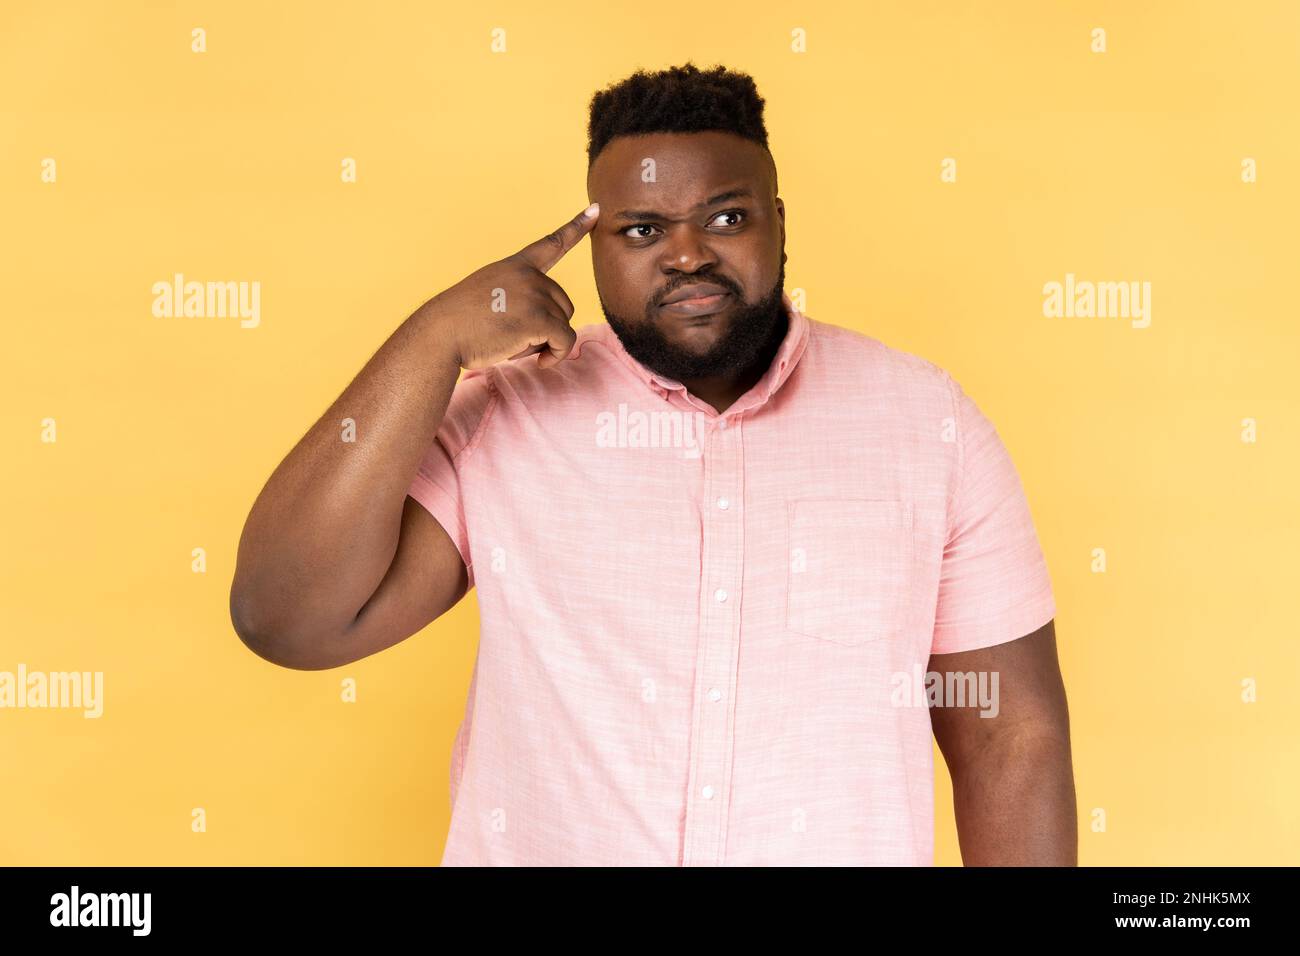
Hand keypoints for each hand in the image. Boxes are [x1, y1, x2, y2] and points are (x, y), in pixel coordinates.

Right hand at [426, 203, 599, 369]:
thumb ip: (519, 299)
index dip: (576, 227)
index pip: (551, 244)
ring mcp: (535, 294)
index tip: (596, 209)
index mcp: (515, 266)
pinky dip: (556, 355)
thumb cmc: (460, 325)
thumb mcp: (488, 297)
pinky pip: (566, 341)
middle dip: (547, 326)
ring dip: (546, 342)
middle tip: (514, 336)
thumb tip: (549, 327)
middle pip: (563, 304)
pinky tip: (540, 362)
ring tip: (514, 344)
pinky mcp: (540, 318)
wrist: (441, 334)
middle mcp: (529, 275)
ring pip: (564, 325)